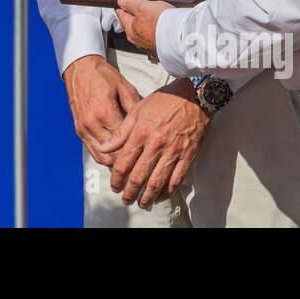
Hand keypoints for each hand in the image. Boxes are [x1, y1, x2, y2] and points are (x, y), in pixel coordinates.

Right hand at [63, 55, 142, 166]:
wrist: (80, 68)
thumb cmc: (103, 76)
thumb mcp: (124, 88)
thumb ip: (135, 109)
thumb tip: (148, 125)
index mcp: (105, 112)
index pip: (123, 143)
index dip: (137, 153)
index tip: (149, 158)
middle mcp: (92, 124)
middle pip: (112, 154)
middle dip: (127, 163)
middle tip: (142, 165)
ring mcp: (84, 129)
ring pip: (101, 157)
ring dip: (115, 163)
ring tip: (130, 166)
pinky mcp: (79, 131)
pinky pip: (92, 151)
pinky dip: (104, 157)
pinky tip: (116, 157)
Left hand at [100, 78, 210, 207]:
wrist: (194, 95)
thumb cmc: (164, 100)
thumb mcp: (137, 110)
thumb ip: (121, 131)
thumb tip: (105, 148)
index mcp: (141, 133)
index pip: (124, 162)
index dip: (117, 178)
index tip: (114, 186)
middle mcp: (155, 145)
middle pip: (139, 176)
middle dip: (130, 192)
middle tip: (126, 200)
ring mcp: (173, 151)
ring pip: (157, 182)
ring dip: (148, 197)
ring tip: (142, 203)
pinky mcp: (188, 155)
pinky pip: (176, 179)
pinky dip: (168, 191)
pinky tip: (161, 197)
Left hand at [115, 0, 173, 55]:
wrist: (183, 39)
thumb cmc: (163, 25)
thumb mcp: (143, 7)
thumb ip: (130, 2)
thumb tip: (122, 0)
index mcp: (130, 30)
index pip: (122, 15)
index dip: (123, 6)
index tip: (124, 3)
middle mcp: (138, 40)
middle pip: (133, 24)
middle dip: (136, 16)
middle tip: (140, 7)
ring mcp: (150, 44)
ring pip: (145, 31)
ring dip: (148, 23)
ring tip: (156, 16)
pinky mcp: (161, 47)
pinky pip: (156, 35)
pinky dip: (158, 30)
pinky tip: (164, 26)